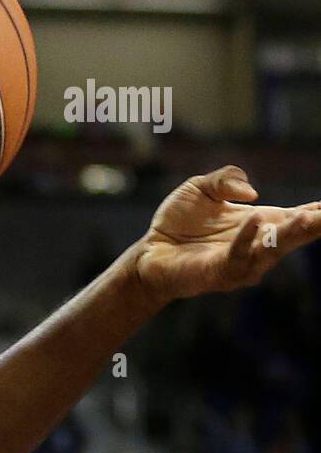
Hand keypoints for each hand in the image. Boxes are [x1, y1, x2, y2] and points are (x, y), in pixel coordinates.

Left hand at [134, 165, 320, 302]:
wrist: (150, 250)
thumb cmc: (179, 221)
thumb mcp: (201, 188)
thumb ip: (225, 180)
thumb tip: (251, 191)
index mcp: (261, 223)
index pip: (299, 216)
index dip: (320, 212)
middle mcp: (258, 246)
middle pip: (295, 235)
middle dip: (316, 225)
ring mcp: (242, 263)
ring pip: (272, 250)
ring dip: (291, 234)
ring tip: (307, 217)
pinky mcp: (219, 272)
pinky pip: (237, 257)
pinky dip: (247, 239)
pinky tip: (255, 221)